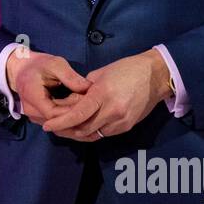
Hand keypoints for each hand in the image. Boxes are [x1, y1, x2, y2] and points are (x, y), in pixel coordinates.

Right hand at [5, 48, 90, 123]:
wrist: (20, 69)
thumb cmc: (38, 64)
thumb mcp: (55, 64)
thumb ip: (71, 77)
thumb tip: (88, 88)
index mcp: (33, 97)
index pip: (55, 114)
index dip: (72, 111)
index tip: (87, 103)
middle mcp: (31, 112)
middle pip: (56, 122)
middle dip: (74, 115)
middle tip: (90, 105)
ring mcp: (33, 117)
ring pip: (56, 125)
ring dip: (71, 119)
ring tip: (84, 107)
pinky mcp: (37, 118)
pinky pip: (54, 123)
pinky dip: (66, 118)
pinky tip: (76, 110)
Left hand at [42, 50, 171, 141]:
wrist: (155, 76)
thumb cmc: (126, 69)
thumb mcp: (101, 73)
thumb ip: (85, 89)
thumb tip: (72, 100)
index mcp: (103, 94)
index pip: (78, 114)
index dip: (60, 122)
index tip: (47, 126)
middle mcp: (112, 111)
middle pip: (84, 129)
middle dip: (66, 131)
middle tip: (54, 129)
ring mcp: (121, 121)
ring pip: (94, 135)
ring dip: (79, 133)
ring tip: (67, 128)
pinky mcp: (127, 127)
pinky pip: (105, 134)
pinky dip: (93, 132)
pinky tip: (85, 126)